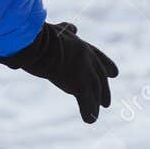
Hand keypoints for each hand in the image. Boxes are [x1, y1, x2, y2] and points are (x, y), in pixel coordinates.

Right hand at [0, 22, 117, 123]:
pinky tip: (90, 120)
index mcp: (81, 45)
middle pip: (99, 76)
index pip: (97, 56)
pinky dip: (88, 111)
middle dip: (104, 90)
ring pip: (95, 90)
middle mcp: (86, 58)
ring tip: (97, 112)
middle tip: (106, 102)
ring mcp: (84, 71)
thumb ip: (66, 30)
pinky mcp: (79, 83)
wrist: (35, 43)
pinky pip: (86, 101)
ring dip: (96, 102)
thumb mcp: (57, 29)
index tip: (115, 74)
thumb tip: (73, 28)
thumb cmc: (38, 35)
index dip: (107, 66)